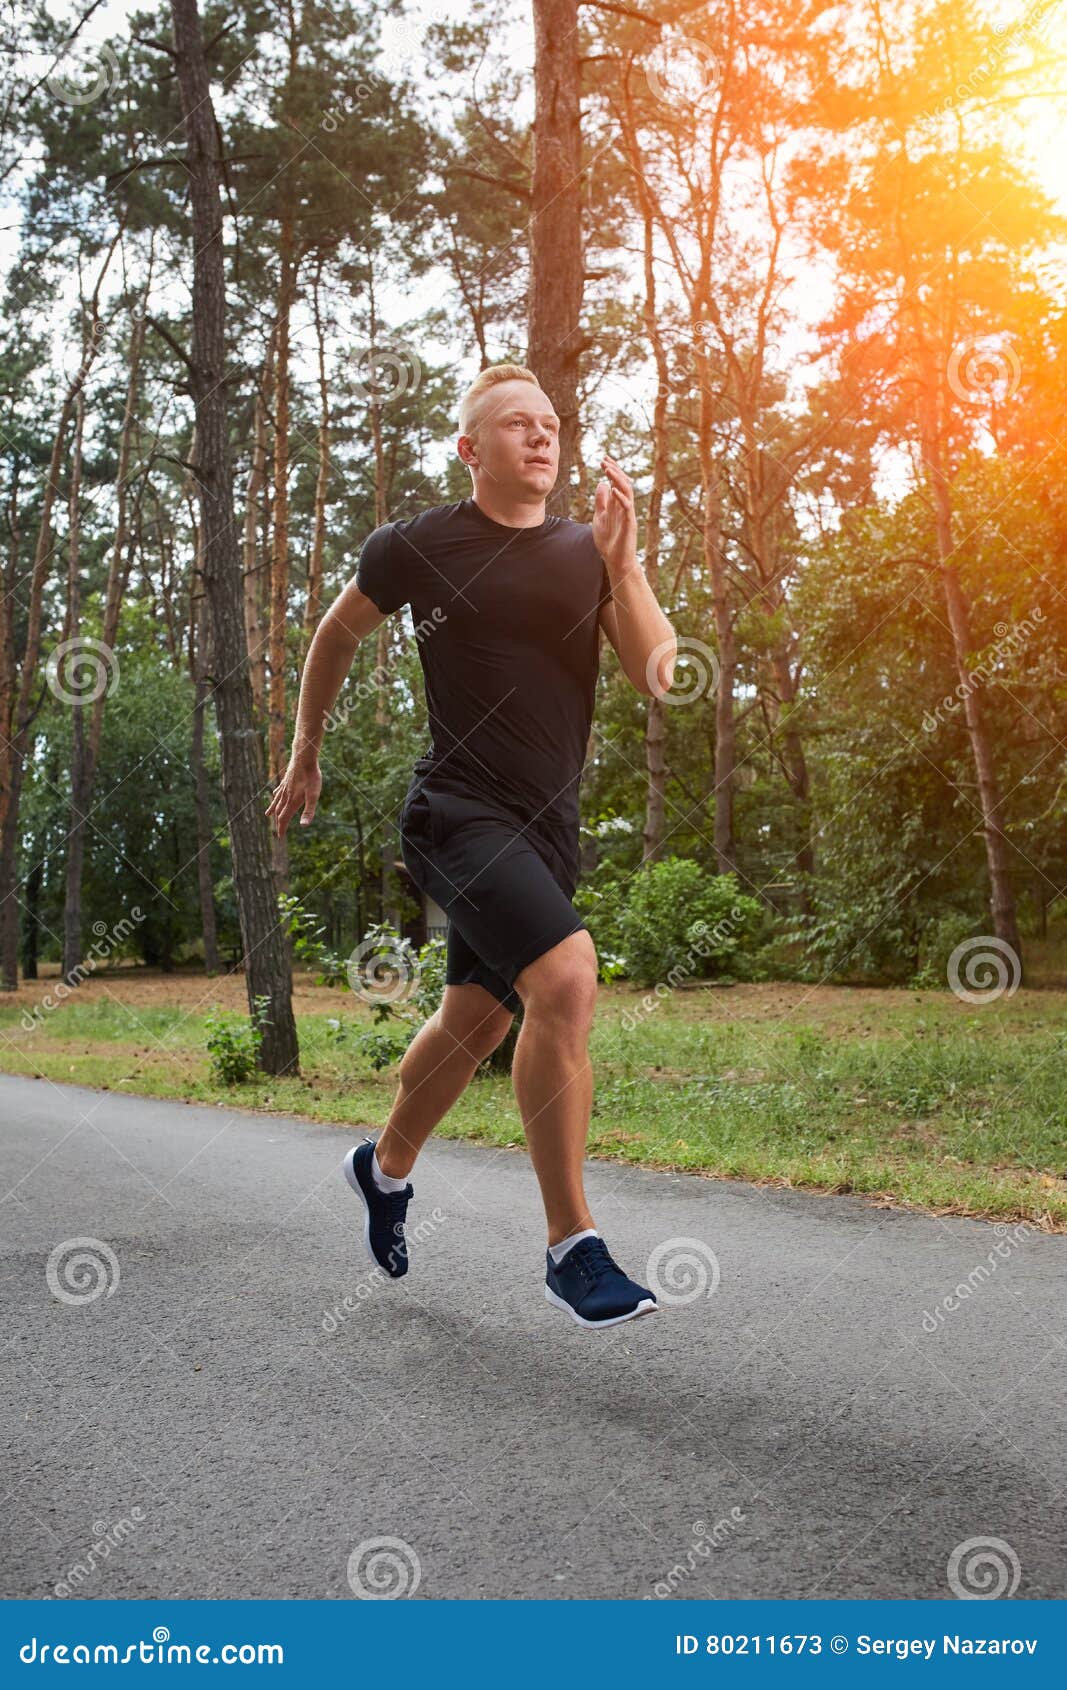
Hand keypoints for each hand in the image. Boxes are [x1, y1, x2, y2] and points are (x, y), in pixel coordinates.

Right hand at [265, 755, 321, 839]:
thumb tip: (303, 826)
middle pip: (279, 812)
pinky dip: (275, 796)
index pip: (284, 819)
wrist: (304, 757)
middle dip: (279, 822)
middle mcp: (285, 796)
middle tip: (278, 831)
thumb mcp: (314, 795)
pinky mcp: (286, 780)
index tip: (280, 837)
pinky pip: (279, 791)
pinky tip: (275, 795)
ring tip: (268, 815)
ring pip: (277, 801)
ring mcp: (284, 787)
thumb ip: (309, 811)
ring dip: (273, 810)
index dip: (282, 828)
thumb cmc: (311, 776)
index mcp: (292, 801)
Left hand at [592, 453, 636, 575]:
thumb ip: (601, 502)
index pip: (616, 482)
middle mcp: (624, 506)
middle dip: (614, 470)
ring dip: (617, 480)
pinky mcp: (629, 524)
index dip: (611, 470)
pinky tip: (613, 490)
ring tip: (608, 470)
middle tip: (604, 460)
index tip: (603, 459)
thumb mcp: (599, 517)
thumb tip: (601, 484)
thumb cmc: (608, 541)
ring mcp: (627, 514)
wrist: (615, 560)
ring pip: (627, 492)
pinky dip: (621, 498)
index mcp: (617, 504)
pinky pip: (627, 508)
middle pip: (623, 483)